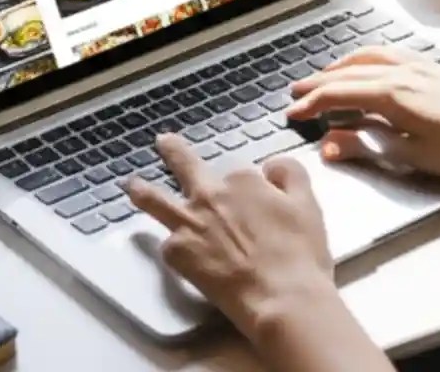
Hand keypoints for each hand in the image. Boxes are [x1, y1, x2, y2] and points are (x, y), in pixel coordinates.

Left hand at [124, 134, 337, 342]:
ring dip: (142, 190)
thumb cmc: (300, 254)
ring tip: (132, 185)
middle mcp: (210, 195)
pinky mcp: (177, 253)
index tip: (253, 200)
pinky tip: (179, 255)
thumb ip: (290, 174)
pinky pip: (168, 245)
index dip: (244, 187)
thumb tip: (272, 166)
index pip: (236, 172)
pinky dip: (174, 248)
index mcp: (243, 179)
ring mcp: (189, 223)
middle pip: (185, 166)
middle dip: (173, 151)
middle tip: (164, 143)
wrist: (281, 296)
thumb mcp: (308, 203)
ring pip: (156, 199)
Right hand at [287, 46, 439, 181]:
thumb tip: (329, 143)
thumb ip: (367, 146)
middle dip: (322, 80)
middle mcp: (407, 71)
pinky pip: (406, 54)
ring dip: (349, 62)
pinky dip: (382, 58)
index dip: (312, 103)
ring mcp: (430, 65)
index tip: (292, 112)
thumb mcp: (412, 156)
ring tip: (333, 71)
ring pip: (379, 54)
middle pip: (354, 70)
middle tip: (299, 90)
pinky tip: (386, 67)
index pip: (340, 94)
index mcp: (394, 93)